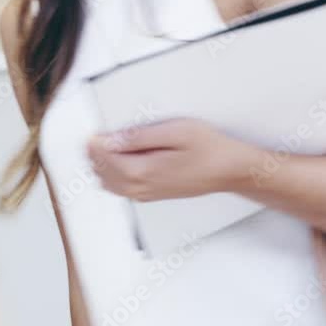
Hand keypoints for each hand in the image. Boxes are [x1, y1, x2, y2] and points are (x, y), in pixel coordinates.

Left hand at [86, 118, 255, 201]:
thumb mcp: (175, 132)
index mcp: (142, 172)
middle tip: (98, 135)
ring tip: (107, 144)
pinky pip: (120, 188)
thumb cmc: (209, 149)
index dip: (94, 143)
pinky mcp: (150, 194)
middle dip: (95, 153)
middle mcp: (140, 188)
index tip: (94, 131)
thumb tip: (111, 139)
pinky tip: (119, 159)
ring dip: (102, 164)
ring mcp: (145, 194)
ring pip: (108, 182)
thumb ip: (139, 137)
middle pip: (101, 172)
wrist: (231, 171)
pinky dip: (112, 174)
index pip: (103, 158)